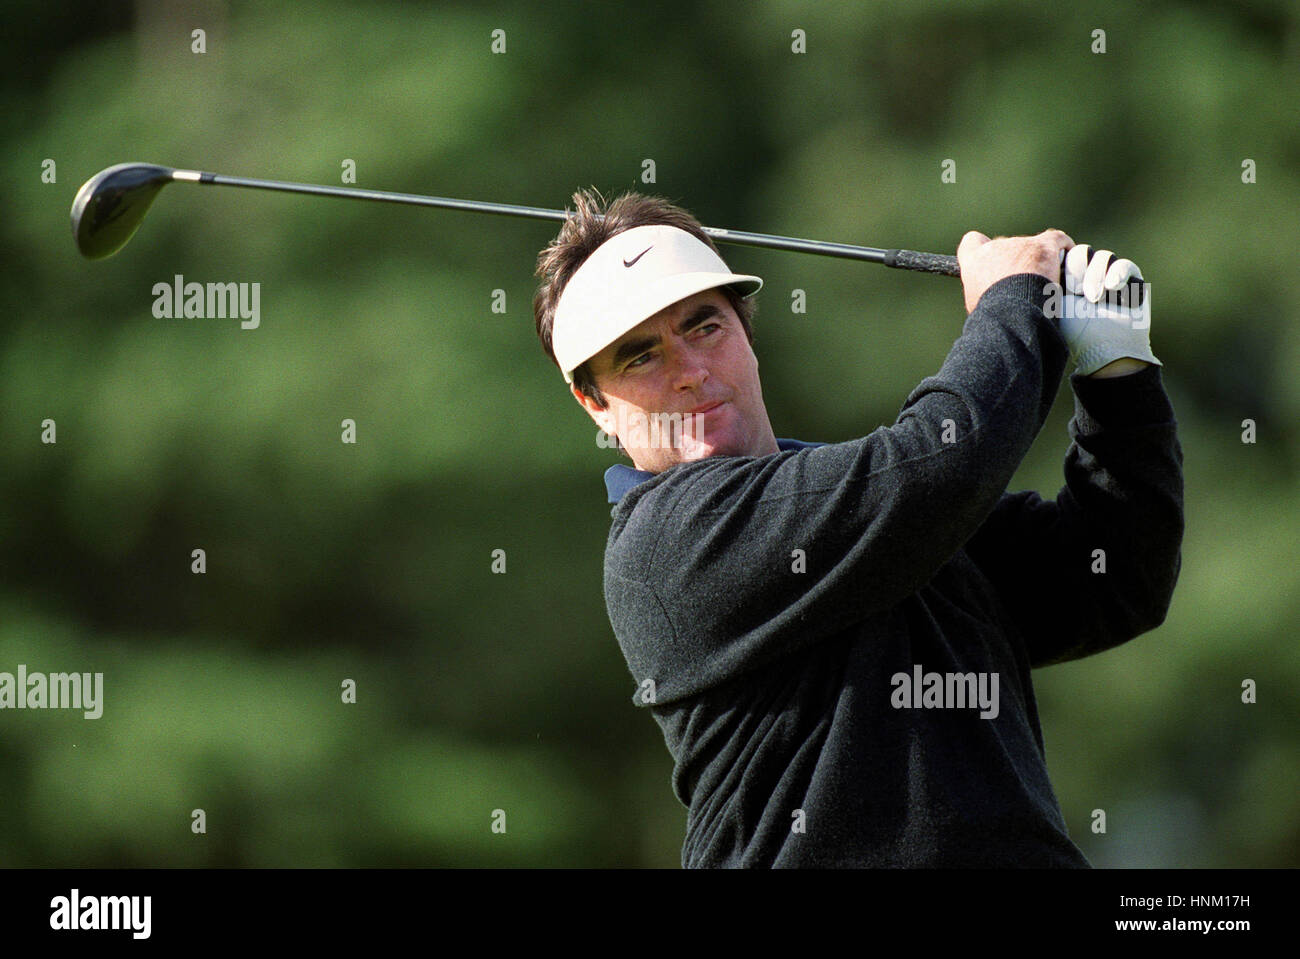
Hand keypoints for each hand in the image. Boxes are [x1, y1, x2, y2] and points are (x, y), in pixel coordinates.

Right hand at [956, 228, 1072, 314]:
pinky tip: (1069, 257)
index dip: (983, 249)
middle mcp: (995, 248)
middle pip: (1007, 248)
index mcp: (974, 262)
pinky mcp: (1042, 247)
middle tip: (1025, 284)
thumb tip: (991, 301)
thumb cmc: (994, 316)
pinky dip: (1063, 247)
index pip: (973, 242)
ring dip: (1039, 262)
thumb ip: (983, 293)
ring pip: (1033, 248)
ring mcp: (1020, 245)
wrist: (1012, 314)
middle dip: (1016, 262)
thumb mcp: (979, 306)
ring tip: (1047, 284)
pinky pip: (1057, 240)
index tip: (993, 262)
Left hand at [1053, 245, 1160, 375]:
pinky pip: (1125, 265)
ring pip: (1103, 256)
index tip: (1059, 285)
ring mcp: (1109, 277)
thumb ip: (1050, 278)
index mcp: (1065, 280)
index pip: (1062, 254)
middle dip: (1077, 269)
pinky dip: (1118, 273)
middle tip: (1074, 292)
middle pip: (1082, 252)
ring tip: (1093, 298)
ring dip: (1096, 276)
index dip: (1061, 264)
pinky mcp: (1131, 282)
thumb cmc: (1075, 332)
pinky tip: (1112, 287)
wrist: (1105, 350)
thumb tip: (1051, 252)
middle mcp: (1088, 276)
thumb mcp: (1055, 304)